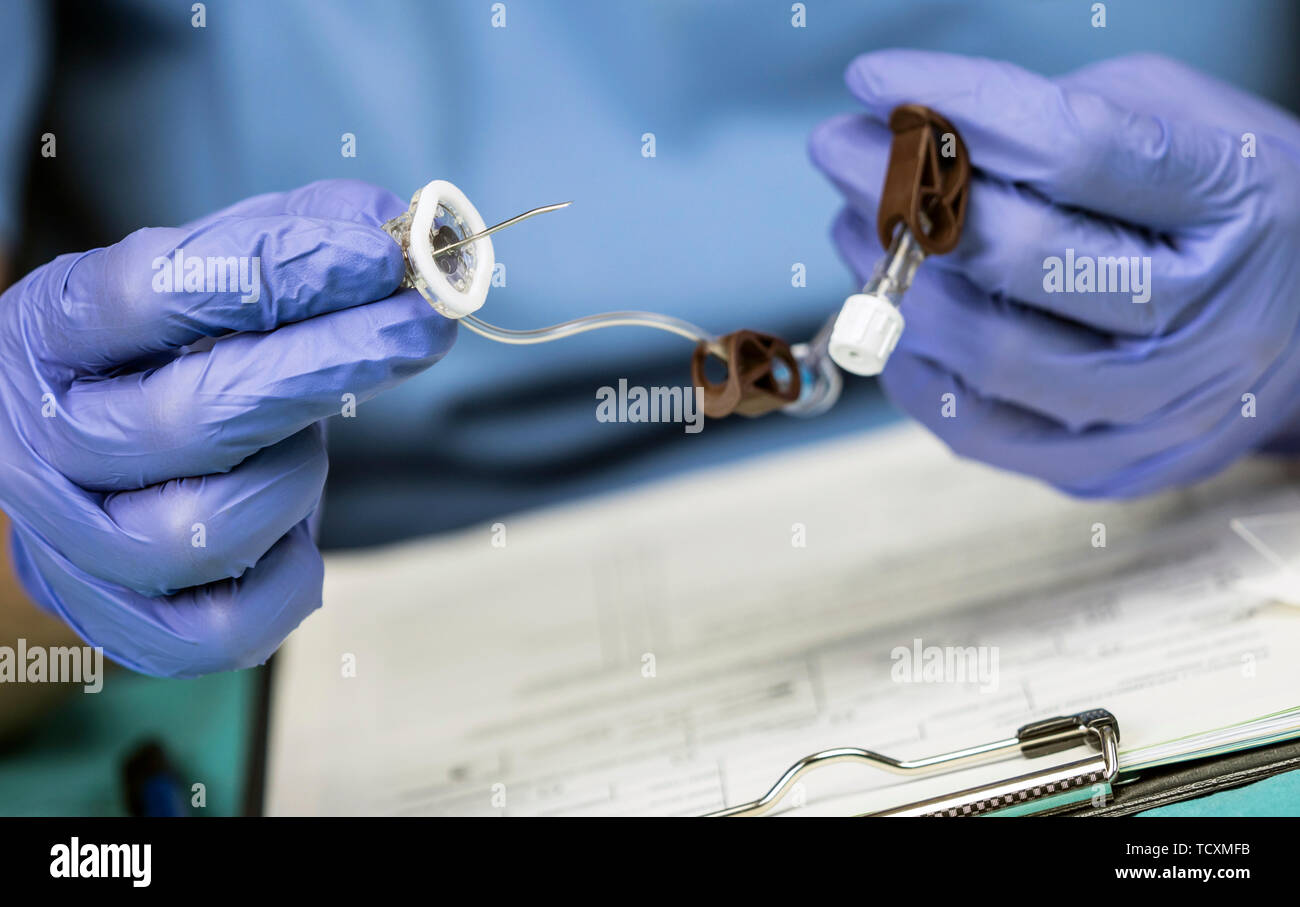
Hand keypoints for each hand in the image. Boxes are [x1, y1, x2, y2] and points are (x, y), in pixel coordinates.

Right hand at [0, 179, 454, 675]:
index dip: (274, 270)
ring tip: (309, 441)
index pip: (148, 293)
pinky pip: (230, 627)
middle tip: (419, 326)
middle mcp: (37, 446)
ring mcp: (74, 548)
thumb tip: (418, 230)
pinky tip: (296, 529)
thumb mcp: (216, 278)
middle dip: (326, 366)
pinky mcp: (127, 627)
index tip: (381, 254)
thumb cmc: (176, 358)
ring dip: (295, 475)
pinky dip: (290, 577)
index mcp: (46, 335)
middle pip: (191, 417)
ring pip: (208, 526)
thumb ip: (302, 238)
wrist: (105, 472)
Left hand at [810, 52, 1299, 496]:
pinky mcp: (1106, 465)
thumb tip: (909, 130)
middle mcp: (1202, 316)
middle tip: (841, 151)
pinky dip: (914, 365)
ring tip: (857, 228)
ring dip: (894, 283)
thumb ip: (1055, 116)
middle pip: (1023, 256)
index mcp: (1233, 200)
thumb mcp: (1170, 121)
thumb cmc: (1209, 207)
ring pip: (989, 353)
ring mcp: (1157, 405)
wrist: (1295, 327)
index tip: (875, 80)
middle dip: (903, 193)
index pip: (1077, 149)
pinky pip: (974, 427)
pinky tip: (897, 312)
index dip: (960, 108)